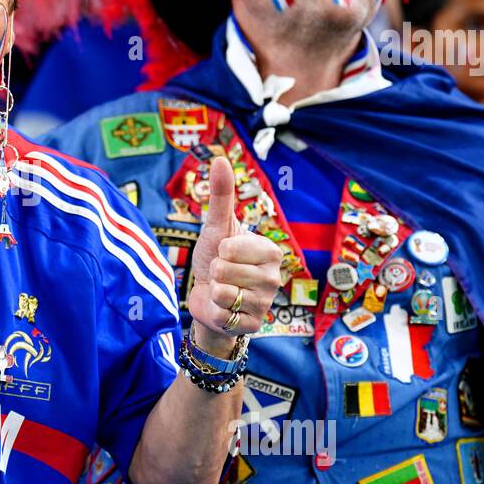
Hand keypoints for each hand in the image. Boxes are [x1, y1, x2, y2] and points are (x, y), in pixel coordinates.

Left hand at [186, 156, 281, 355]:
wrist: (208, 297)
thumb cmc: (215, 258)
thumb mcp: (216, 227)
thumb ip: (221, 195)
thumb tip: (220, 158)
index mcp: (270, 250)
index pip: (230, 248)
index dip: (219, 250)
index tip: (225, 253)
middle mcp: (274, 277)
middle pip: (225, 271)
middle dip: (215, 272)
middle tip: (221, 274)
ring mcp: (266, 303)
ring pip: (223, 294)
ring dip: (214, 292)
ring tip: (222, 291)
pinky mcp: (254, 325)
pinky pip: (223, 315)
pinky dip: (216, 312)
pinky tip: (225, 309)